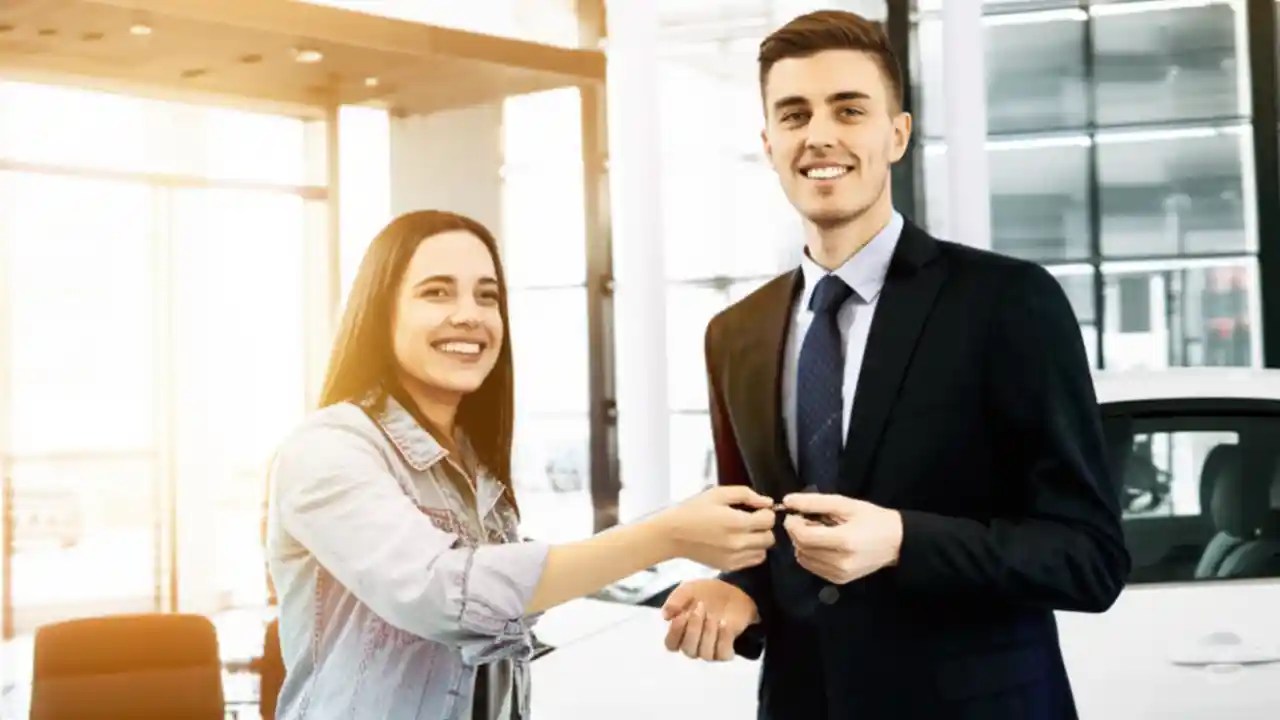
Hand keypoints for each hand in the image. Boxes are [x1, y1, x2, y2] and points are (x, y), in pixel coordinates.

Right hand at [656, 486, 775, 571]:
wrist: (673, 534)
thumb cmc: (694, 510)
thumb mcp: (719, 494)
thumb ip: (746, 495)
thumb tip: (768, 502)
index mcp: (738, 523)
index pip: (769, 520)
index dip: (766, 512)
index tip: (757, 510)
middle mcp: (739, 543)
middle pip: (769, 538)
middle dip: (763, 528)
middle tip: (750, 521)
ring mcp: (734, 558)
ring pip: (763, 552)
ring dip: (758, 542)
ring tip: (743, 533)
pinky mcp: (729, 567)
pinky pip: (752, 561)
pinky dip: (749, 552)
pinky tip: (737, 543)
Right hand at [660, 579, 758, 661]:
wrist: (729, 592)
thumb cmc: (704, 593)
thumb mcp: (688, 589)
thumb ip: (675, 600)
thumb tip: (665, 615)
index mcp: (679, 633)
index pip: (671, 644)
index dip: (675, 632)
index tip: (681, 615)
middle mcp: (692, 645)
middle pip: (688, 650)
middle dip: (694, 628)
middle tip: (701, 607)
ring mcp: (709, 649)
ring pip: (705, 654)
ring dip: (709, 633)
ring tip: (713, 616)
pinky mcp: (725, 650)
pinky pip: (723, 655)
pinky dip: (724, 639)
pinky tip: (724, 623)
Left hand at [781, 493, 902, 584]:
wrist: (896, 542)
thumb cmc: (871, 519)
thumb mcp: (845, 504)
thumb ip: (815, 502)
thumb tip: (787, 501)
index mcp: (844, 541)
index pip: (804, 536)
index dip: (792, 524)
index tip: (794, 513)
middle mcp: (841, 562)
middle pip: (801, 548)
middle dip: (797, 532)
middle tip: (808, 519)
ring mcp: (840, 574)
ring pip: (803, 558)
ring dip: (802, 543)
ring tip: (819, 531)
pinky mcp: (839, 580)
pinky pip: (812, 566)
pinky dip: (810, 553)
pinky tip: (823, 544)